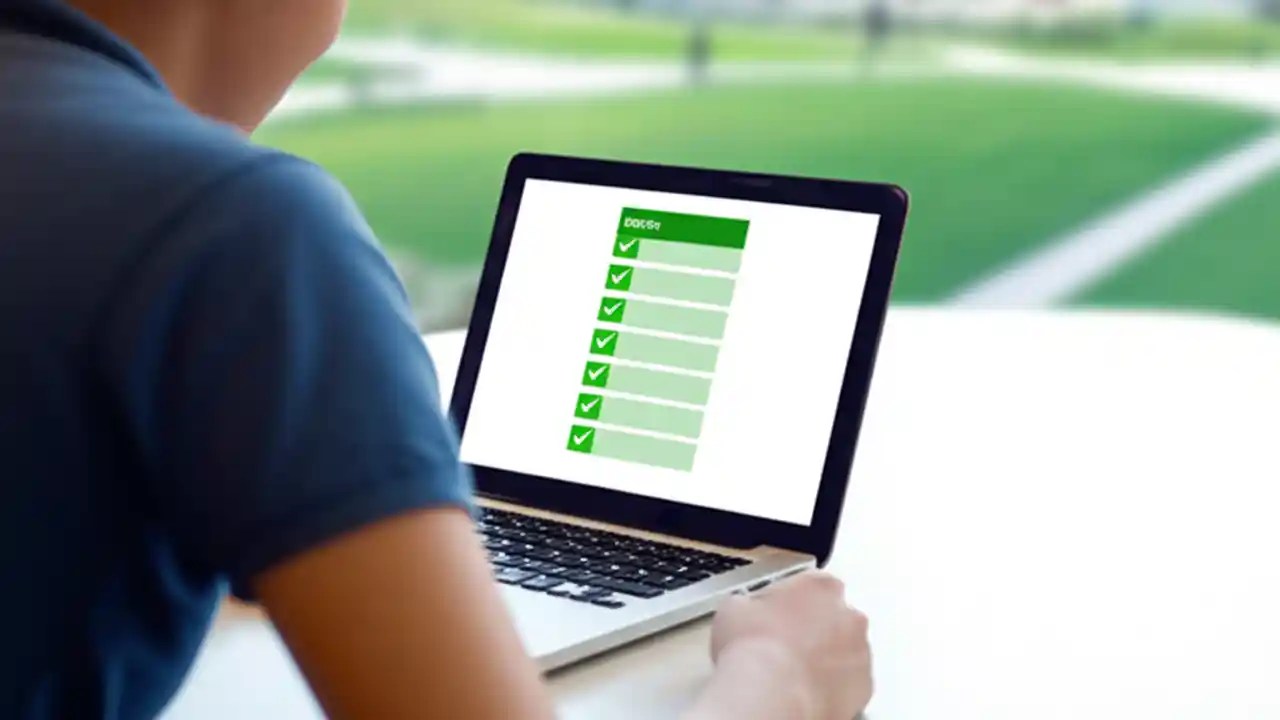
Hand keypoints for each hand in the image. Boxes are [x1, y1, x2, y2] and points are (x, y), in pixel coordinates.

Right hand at [710, 572, 871, 719]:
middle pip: (834, 616)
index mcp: (820, 586)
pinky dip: (832, 686)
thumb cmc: (756, 650)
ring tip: (792, 672)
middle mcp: (848, 615)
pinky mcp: (864, 686)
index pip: (811, 584)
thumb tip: (745, 610)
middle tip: (784, 644)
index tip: (776, 613)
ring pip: (845, 650)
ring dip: (825, 657)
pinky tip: (805, 690)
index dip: (791, 601)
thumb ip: (752, 602)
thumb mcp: (734, 607)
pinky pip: (849, 682)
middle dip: (814, 628)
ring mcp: (860, 651)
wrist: (771, 694)